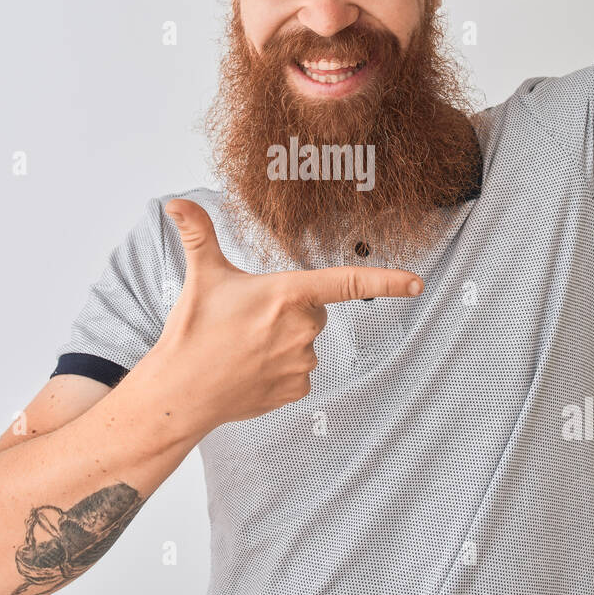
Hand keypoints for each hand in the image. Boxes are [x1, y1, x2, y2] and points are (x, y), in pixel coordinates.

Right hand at [151, 199, 423, 427]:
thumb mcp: (201, 276)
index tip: (418, 283)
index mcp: (286, 293)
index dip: (387, 282)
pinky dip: (280, 371)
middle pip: (315, 311)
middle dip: (290, 312)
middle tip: (249, 320)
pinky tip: (250, 371)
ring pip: (306, 343)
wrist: (180, 393)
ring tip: (242, 348)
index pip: (347, 283)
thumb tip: (175, 202)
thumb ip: (198, 234)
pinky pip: (300, 373)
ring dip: (283, 342)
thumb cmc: (192, 331)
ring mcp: (301, 362)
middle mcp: (302, 328)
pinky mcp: (297, 390)